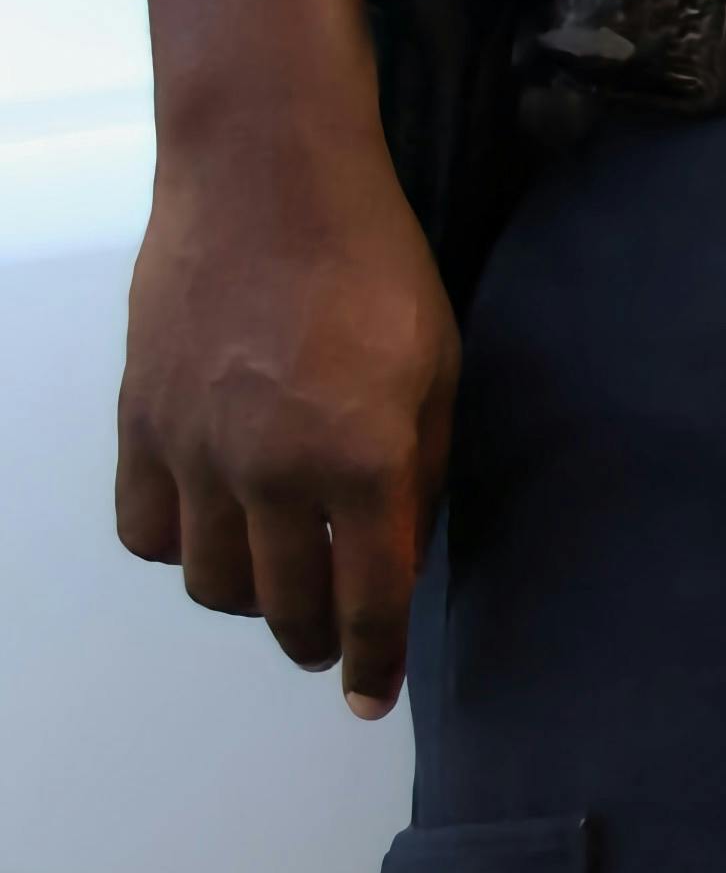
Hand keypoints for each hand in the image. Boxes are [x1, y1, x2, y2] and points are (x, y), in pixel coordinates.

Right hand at [116, 115, 458, 718]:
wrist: (268, 174)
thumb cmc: (372, 257)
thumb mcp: (437, 363)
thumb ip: (421, 469)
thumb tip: (402, 547)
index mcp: (361, 457)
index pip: (368, 601)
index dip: (372, 663)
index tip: (370, 697)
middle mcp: (271, 469)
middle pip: (285, 608)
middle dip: (316, 638)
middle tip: (331, 635)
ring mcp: (197, 449)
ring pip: (212, 583)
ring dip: (250, 596)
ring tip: (277, 574)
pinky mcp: (141, 423)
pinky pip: (148, 531)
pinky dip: (182, 546)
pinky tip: (214, 525)